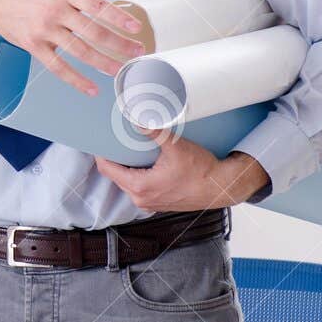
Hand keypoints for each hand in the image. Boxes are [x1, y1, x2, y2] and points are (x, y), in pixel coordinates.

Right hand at [0, 0, 146, 95]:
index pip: (96, 4)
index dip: (118, 17)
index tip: (136, 27)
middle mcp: (54, 10)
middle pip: (92, 31)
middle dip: (118, 44)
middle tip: (138, 51)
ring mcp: (43, 30)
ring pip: (78, 51)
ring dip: (103, 63)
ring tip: (121, 70)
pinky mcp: (33, 46)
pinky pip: (57, 67)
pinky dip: (75, 80)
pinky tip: (92, 88)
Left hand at [95, 129, 270, 211]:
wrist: (221, 187)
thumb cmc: (201, 171)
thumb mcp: (176, 147)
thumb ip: (156, 132)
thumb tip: (139, 119)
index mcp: (140, 187)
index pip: (108, 170)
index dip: (101, 154)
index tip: (99, 141)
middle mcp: (141, 199)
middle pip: (116, 176)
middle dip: (114, 160)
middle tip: (115, 142)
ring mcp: (150, 203)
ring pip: (127, 182)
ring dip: (127, 168)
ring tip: (129, 151)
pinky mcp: (158, 202)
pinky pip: (139, 188)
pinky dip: (138, 175)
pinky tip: (145, 163)